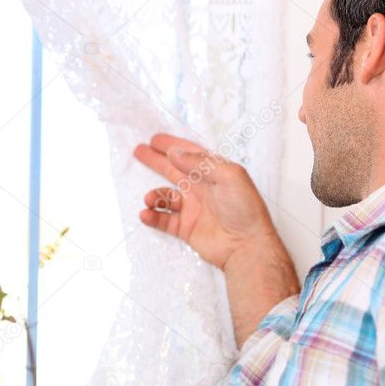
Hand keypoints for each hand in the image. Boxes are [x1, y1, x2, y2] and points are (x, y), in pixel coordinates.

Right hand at [135, 133, 299, 344]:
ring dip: (155, 195)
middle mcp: (202, 189)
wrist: (246, 246)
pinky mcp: (186, 229)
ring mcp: (193, 209)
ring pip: (166, 197)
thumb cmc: (245, 209)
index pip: (189, 155)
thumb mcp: (230, 176)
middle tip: (138, 152)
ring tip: (149, 199)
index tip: (154, 139)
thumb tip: (175, 153)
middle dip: (156, 161)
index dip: (172, 146)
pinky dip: (153, 217)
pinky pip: (164, 221)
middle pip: (173, 170)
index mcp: (213, 174)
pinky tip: (146, 214)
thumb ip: (201, 163)